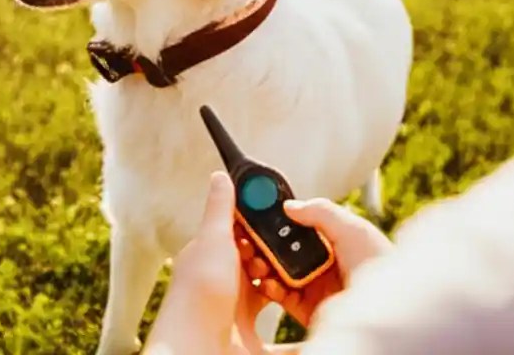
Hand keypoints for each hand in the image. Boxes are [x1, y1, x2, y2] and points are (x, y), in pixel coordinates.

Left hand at [142, 173, 324, 353]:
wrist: (196, 351)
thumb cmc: (197, 297)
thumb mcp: (212, 241)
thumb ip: (220, 210)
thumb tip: (220, 177)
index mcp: (214, 260)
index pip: (242, 236)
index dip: (264, 228)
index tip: (287, 221)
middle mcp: (226, 287)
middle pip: (262, 266)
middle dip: (282, 259)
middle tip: (301, 253)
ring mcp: (239, 317)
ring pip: (273, 297)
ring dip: (291, 290)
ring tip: (310, 280)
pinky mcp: (252, 344)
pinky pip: (282, 341)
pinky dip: (300, 336)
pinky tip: (316, 323)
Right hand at [238, 198, 393, 326]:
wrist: (388, 307)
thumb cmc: (381, 267)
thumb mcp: (352, 227)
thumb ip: (321, 211)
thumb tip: (290, 205)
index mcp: (332, 240)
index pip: (295, 226)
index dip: (274, 221)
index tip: (254, 213)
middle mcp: (320, 262)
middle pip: (280, 249)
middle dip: (261, 244)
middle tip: (247, 239)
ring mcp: (312, 285)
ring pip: (275, 272)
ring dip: (261, 266)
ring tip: (256, 262)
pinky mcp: (306, 308)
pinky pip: (280, 296)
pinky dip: (269, 289)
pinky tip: (268, 282)